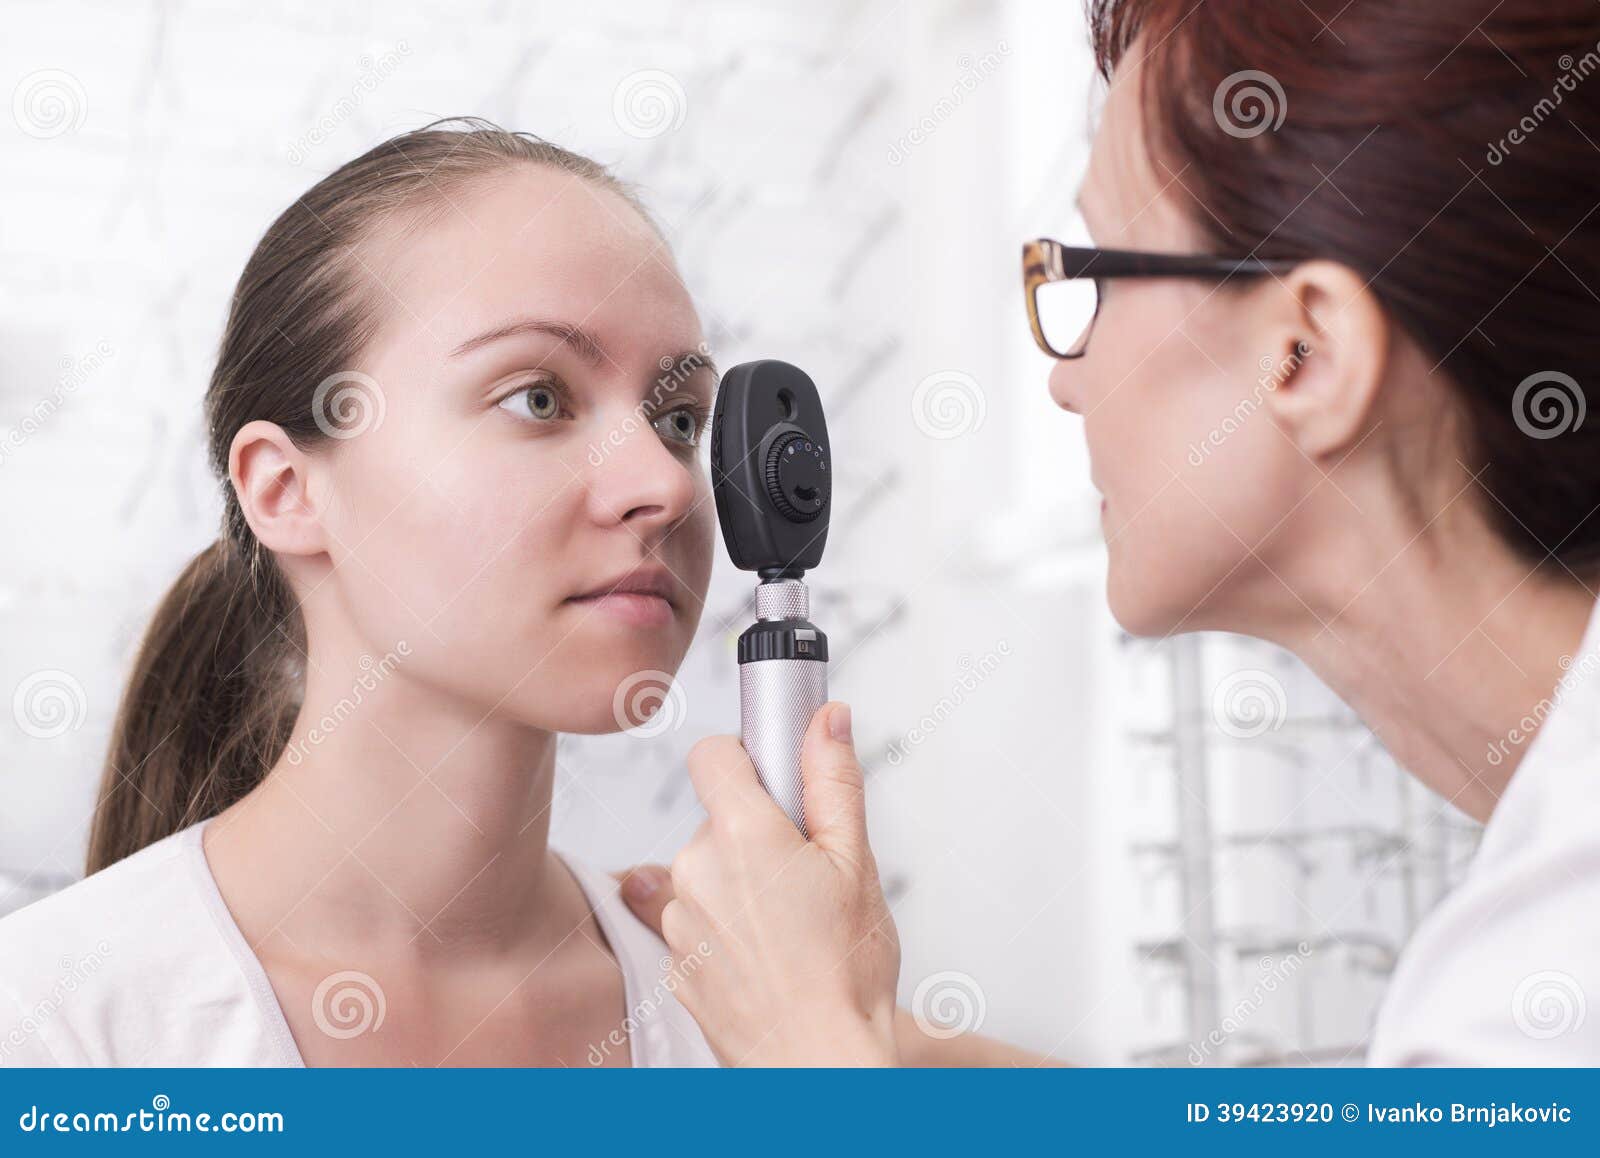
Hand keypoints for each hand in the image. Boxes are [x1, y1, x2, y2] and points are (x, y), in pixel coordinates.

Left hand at [634, 701, 900, 1065]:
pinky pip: (697, 920)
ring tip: (792, 924)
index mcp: (741, 835)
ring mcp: (679, 919)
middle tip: (807, 872)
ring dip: (741, 884)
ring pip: (707, 871)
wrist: (818, 1064)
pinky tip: (767, 953)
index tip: (774, 777)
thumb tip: (827, 719)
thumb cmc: (845, 975)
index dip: (745, 758)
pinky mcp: (675, 961)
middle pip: (717, 818)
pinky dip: (726, 928)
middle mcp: (695, 870)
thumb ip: (834, 781)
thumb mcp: (858, 864)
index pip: (711, 754)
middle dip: (757, 834)